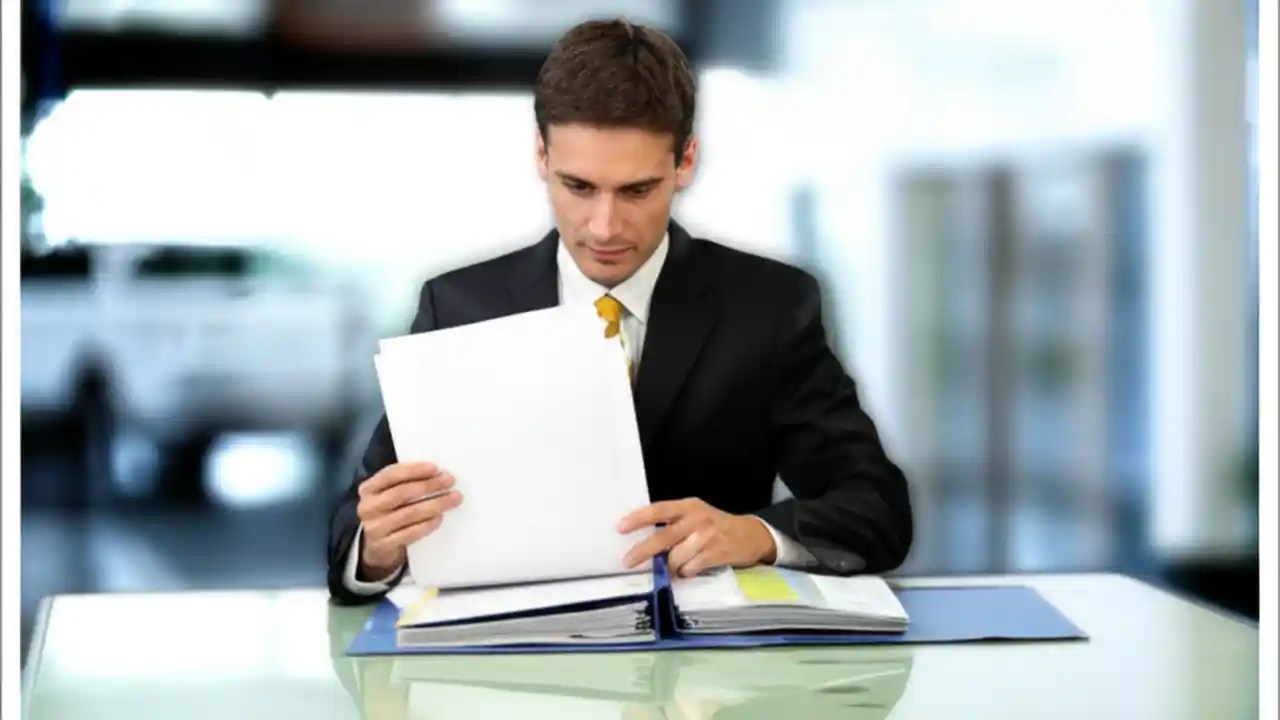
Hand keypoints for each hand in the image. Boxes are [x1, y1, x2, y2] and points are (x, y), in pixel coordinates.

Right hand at [356, 461, 462, 579]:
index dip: (413, 470)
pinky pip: (410, 533)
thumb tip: (437, 474)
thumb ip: (405, 483)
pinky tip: (440, 517)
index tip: (435, 468)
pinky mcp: (385, 545)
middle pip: (401, 493)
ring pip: (409, 513)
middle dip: (429, 485)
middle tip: (449, 481)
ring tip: (453, 499)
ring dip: (435, 504)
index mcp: (369, 488)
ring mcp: (375, 528)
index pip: (390, 474)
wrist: (375, 547)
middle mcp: (368, 507)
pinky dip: (427, 524)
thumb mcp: (388, 494)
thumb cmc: (389, 512)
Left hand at [617, 498, 776, 576]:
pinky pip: (693, 566)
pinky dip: (687, 572)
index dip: (639, 518)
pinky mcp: (718, 552)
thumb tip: (643, 540)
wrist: (752, 534)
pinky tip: (689, 570)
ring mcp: (708, 536)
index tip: (620, 528)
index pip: (659, 510)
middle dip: (643, 550)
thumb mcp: (695, 517)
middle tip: (627, 561)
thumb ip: (674, 524)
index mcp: (688, 506)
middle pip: (664, 536)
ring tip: (674, 568)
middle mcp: (697, 519)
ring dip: (671, 567)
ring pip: (677, 556)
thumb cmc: (716, 526)